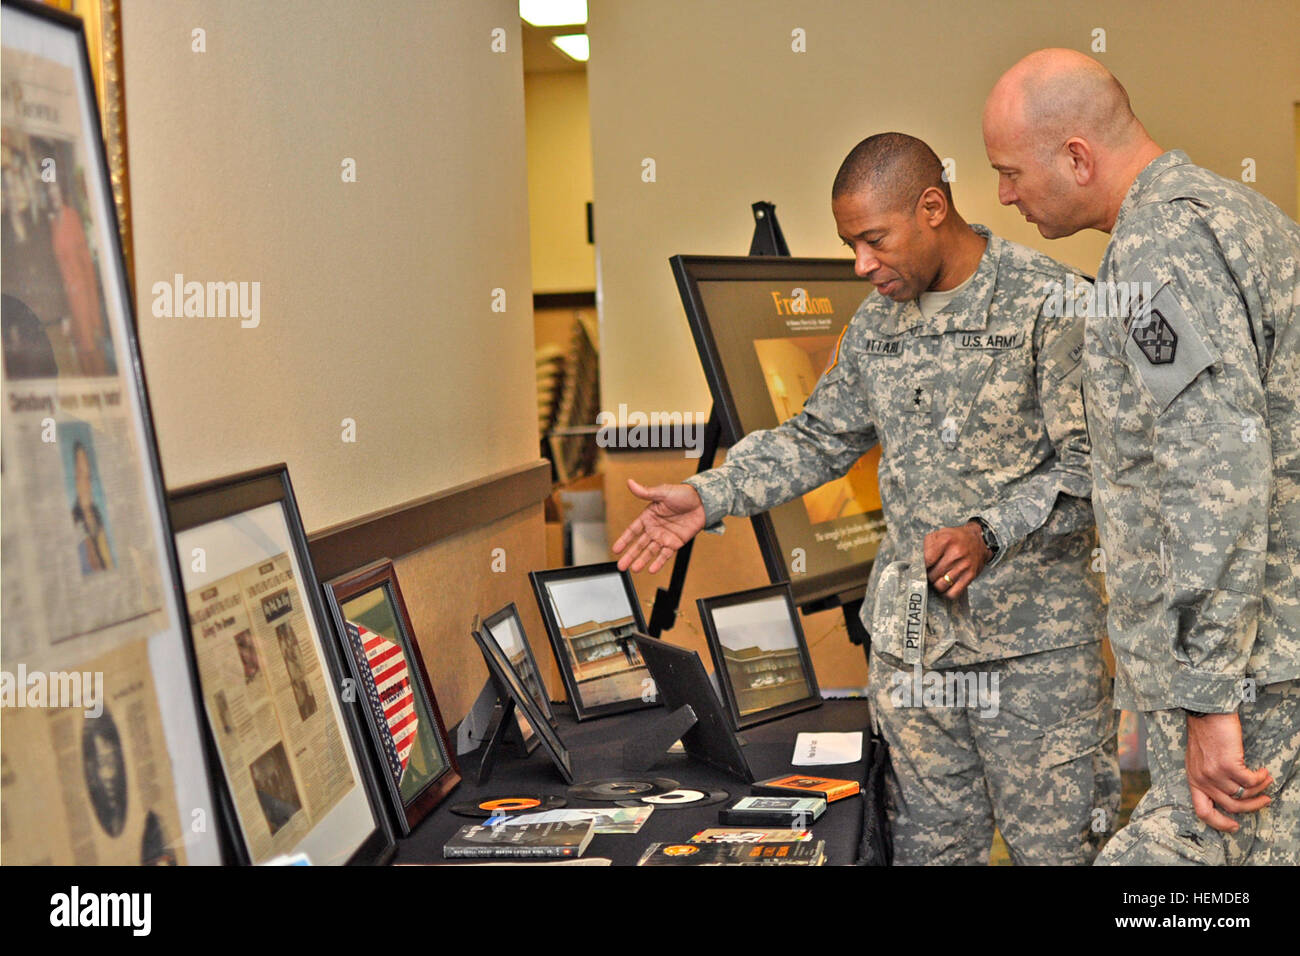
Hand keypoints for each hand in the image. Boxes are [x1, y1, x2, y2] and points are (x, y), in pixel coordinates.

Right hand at [612, 479, 706, 573]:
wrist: (703, 502)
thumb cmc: (683, 494)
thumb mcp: (662, 492)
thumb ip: (645, 492)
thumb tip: (630, 483)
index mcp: (648, 517)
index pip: (632, 531)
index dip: (624, 540)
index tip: (616, 549)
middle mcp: (655, 528)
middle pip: (639, 544)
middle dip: (630, 555)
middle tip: (621, 565)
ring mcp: (664, 537)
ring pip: (650, 551)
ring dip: (642, 560)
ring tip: (634, 569)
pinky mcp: (675, 543)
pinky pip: (665, 555)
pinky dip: (659, 562)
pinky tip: (652, 569)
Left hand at [923, 521, 989, 599]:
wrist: (980, 540)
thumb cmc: (957, 538)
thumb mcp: (941, 533)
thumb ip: (927, 544)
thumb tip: (918, 560)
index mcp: (946, 541)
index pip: (926, 560)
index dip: (921, 566)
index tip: (922, 567)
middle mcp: (956, 553)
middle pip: (932, 574)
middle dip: (929, 575)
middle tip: (931, 572)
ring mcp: (964, 566)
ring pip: (941, 585)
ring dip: (937, 584)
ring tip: (938, 578)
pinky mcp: (970, 576)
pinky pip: (954, 593)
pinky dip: (947, 593)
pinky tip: (946, 586)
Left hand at [1185, 712, 1272, 831]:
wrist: (1206, 714)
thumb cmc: (1206, 734)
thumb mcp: (1199, 760)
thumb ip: (1209, 777)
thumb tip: (1231, 793)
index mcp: (1193, 780)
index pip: (1203, 811)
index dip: (1219, 823)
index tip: (1235, 826)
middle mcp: (1202, 780)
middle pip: (1231, 806)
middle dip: (1252, 806)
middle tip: (1265, 800)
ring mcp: (1214, 774)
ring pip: (1243, 794)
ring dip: (1259, 789)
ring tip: (1266, 779)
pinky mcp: (1227, 765)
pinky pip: (1250, 781)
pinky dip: (1260, 778)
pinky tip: (1262, 771)